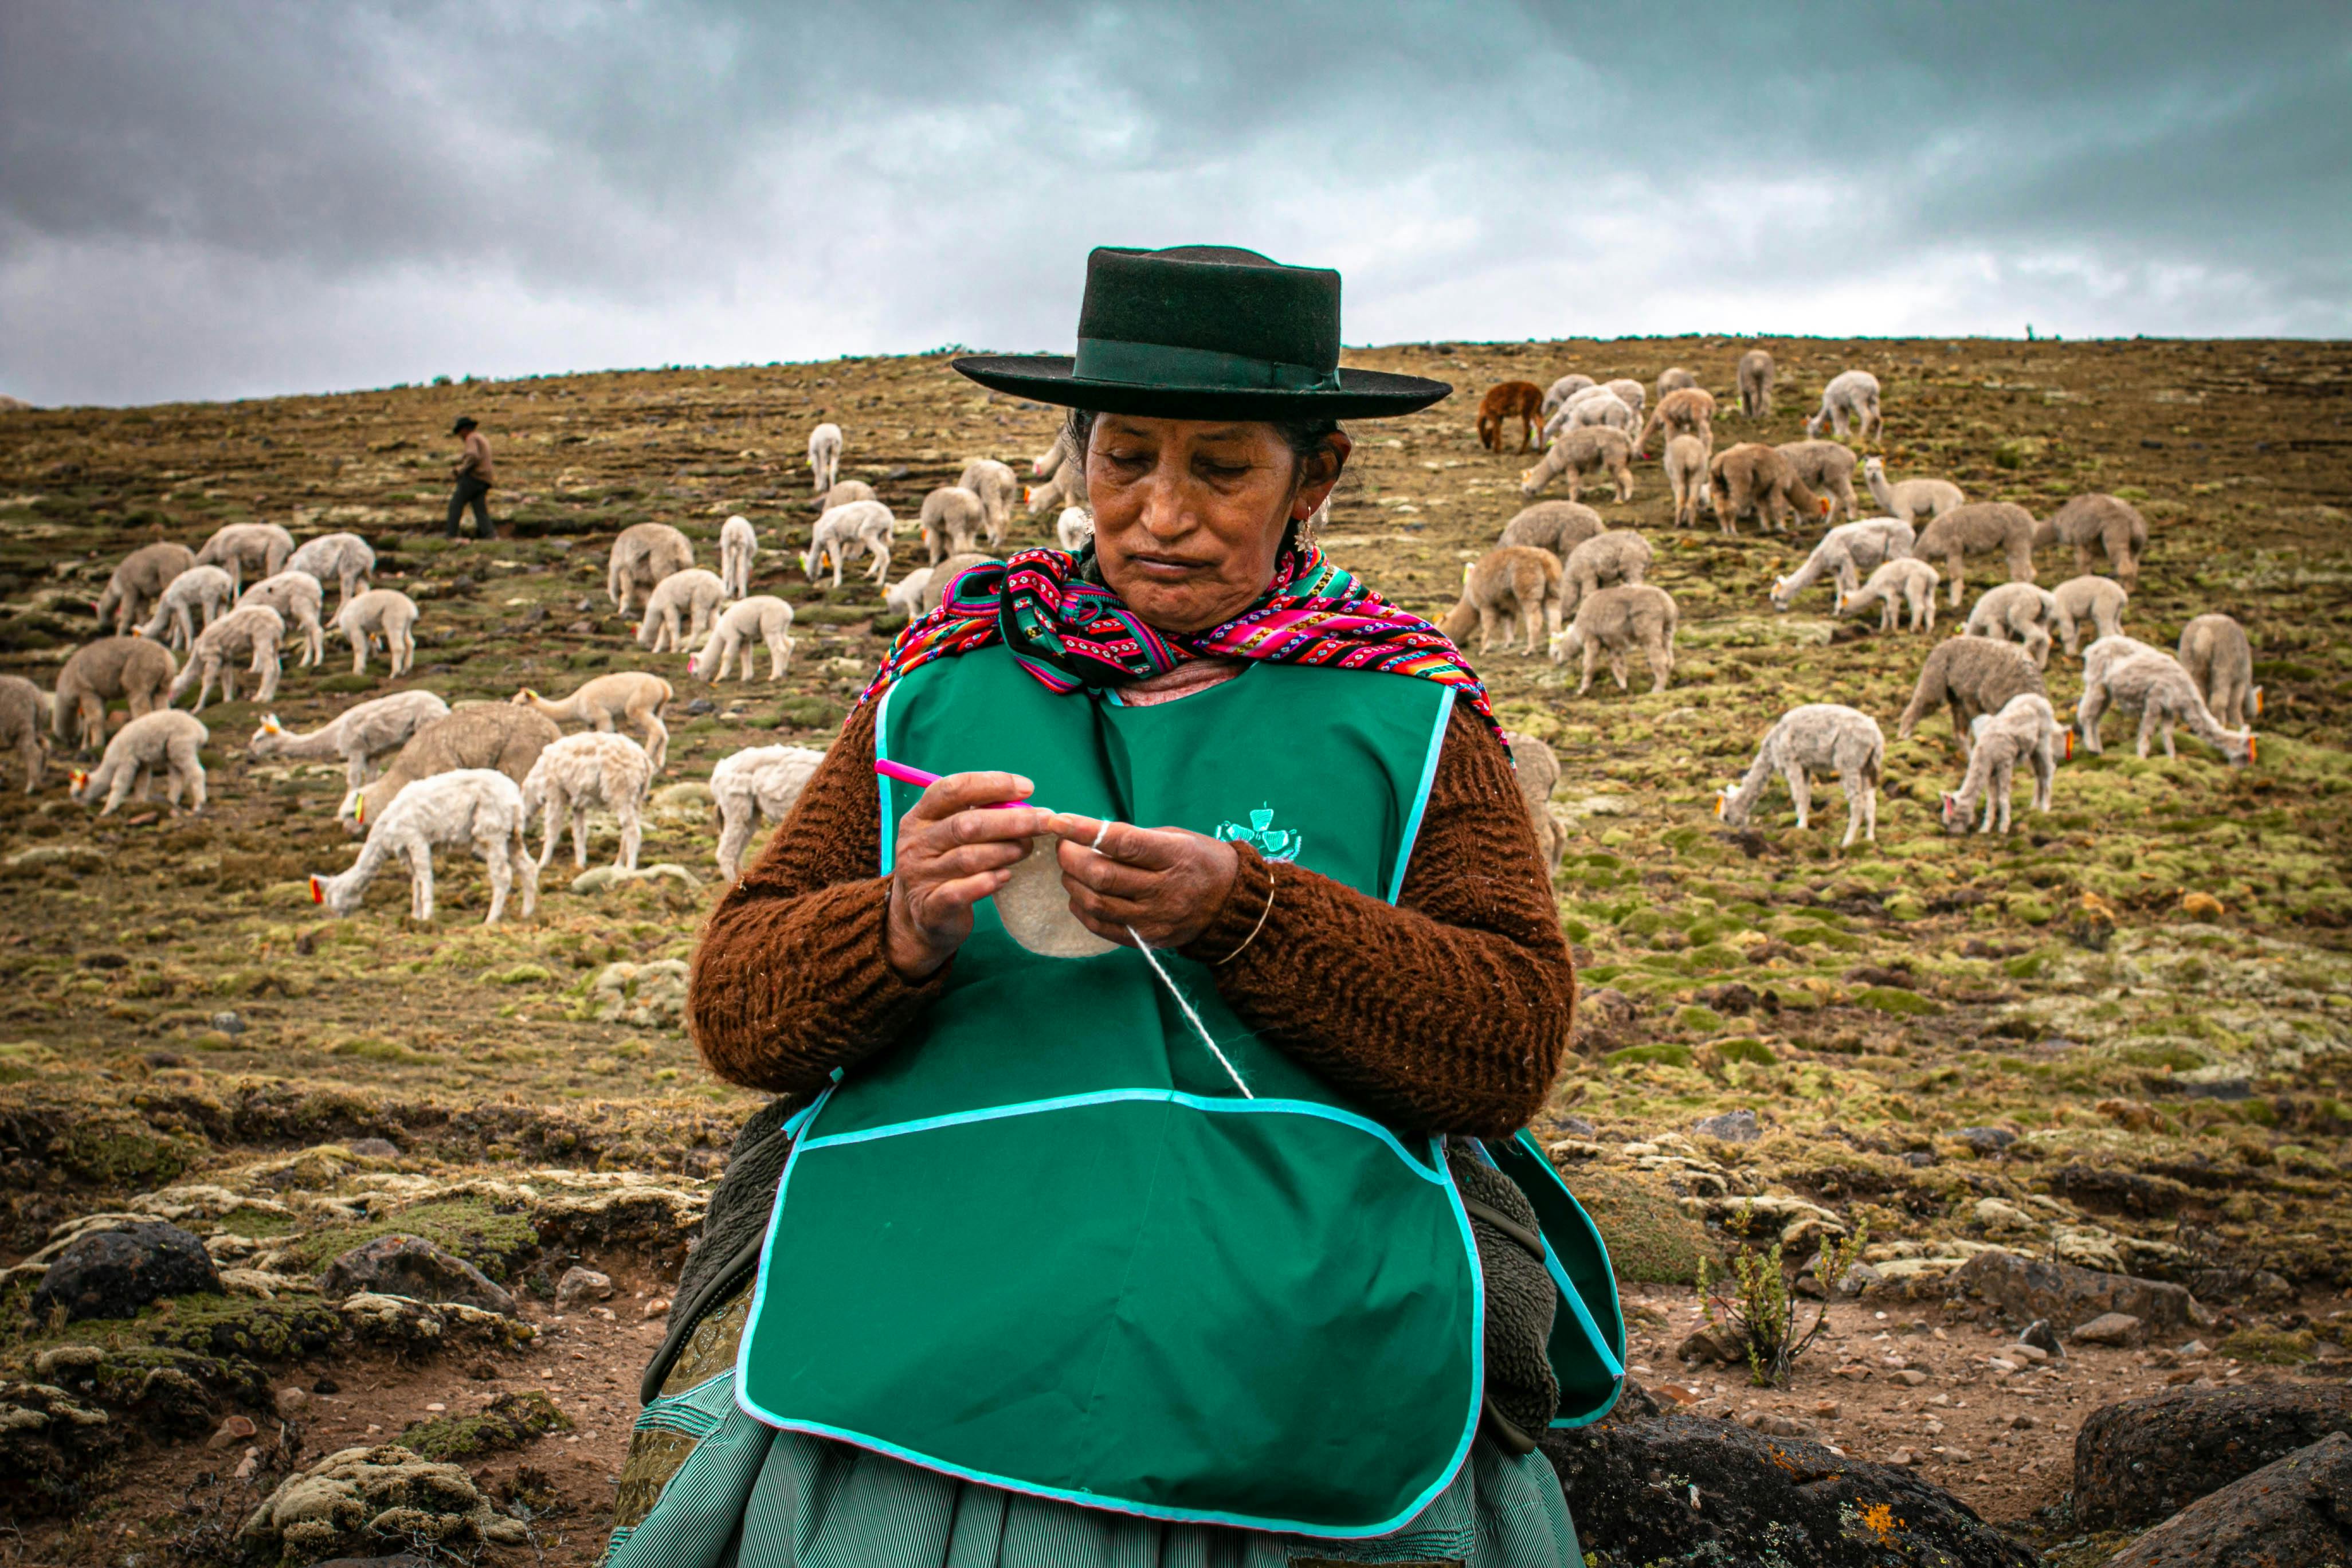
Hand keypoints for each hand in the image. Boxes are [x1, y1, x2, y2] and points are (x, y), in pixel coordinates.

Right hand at [885, 772, 1049, 978]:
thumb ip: (982, 815)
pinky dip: (986, 883)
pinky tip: (1005, 877)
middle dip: (1011, 821)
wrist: (923, 915)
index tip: (1027, 788)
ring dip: (1004, 851)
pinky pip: (959, 892)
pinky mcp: (929, 908)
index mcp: (920, 815)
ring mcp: (919, 876)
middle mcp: (915, 843)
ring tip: (1026, 849)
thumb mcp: (954, 833)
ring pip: (967, 858)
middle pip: (966, 825)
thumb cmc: (948, 863)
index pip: (952, 789)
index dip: (991, 784)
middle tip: (1044, 821)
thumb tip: (1025, 804)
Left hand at [1046, 814, 1238, 950]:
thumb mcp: (1177, 838)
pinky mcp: (1146, 940)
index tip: (1058, 821)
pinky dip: (1082, 908)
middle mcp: (1165, 891)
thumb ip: (1134, 839)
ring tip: (1071, 869)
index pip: (1122, 842)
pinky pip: (1101, 926)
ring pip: (1096, 903)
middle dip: (1071, 858)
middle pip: (1102, 876)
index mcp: (1175, 856)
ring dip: (1072, 883)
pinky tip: (1080, 893)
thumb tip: (1085, 837)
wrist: (1232, 905)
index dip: (1085, 831)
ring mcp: (1154, 920)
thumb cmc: (1201, 861)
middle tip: (1063, 846)